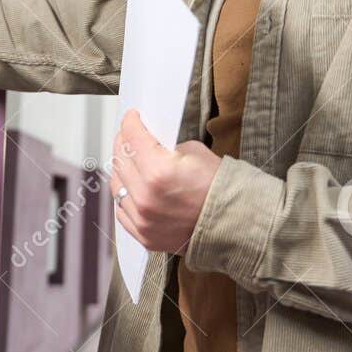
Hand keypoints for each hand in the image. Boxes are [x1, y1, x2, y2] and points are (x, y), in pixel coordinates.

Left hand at [109, 108, 220, 255]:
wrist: (234, 222)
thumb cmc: (219, 187)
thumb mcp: (194, 152)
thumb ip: (163, 146)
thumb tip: (146, 140)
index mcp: (158, 171)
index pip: (132, 137)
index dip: (130, 122)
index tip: (131, 118)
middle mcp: (146, 197)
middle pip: (120, 159)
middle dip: (124, 143)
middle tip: (129, 136)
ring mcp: (143, 218)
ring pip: (117, 185)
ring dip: (123, 169)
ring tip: (131, 161)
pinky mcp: (144, 234)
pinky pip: (122, 210)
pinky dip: (127, 196)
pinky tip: (134, 186)